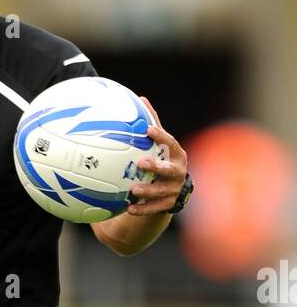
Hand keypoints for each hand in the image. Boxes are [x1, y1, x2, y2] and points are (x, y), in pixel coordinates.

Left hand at [126, 97, 187, 216]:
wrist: (174, 190)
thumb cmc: (163, 160)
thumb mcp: (160, 144)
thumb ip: (153, 124)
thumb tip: (141, 98)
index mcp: (176, 154)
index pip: (170, 143)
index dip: (160, 136)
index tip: (147, 130)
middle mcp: (178, 171)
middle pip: (169, 169)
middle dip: (157, 166)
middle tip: (140, 163)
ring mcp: (175, 189)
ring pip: (162, 190)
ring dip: (147, 190)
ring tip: (132, 189)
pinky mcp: (169, 204)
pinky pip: (155, 208)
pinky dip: (142, 209)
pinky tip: (129, 208)